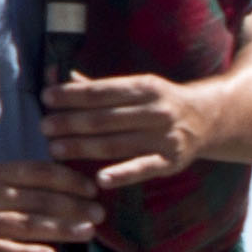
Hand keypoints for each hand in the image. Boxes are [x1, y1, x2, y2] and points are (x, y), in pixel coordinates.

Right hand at [0, 158, 114, 251]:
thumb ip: (14, 182)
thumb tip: (56, 190)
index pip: (41, 173)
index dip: (70, 181)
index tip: (91, 189)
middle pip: (42, 200)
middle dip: (75, 207)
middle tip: (99, 214)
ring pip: (31, 225)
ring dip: (63, 229)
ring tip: (87, 233)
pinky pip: (7, 251)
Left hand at [38, 69, 216, 187]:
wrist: (206, 119)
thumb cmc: (157, 102)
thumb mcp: (134, 87)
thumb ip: (95, 85)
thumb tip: (55, 73)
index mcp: (145, 87)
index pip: (102, 91)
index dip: (72, 95)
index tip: (46, 98)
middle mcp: (156, 110)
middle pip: (105, 118)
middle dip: (71, 122)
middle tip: (44, 127)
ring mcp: (165, 137)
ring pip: (117, 143)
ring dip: (83, 147)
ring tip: (55, 149)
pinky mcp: (171, 161)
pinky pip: (143, 168)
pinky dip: (122, 174)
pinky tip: (100, 179)